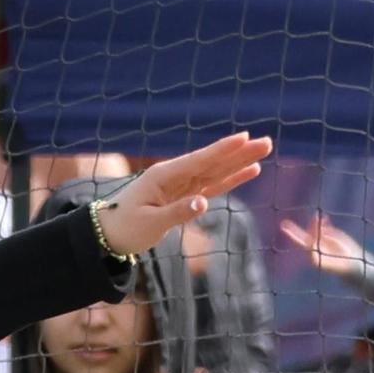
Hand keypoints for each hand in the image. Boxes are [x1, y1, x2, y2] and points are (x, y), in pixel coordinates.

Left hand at [100, 134, 272, 257]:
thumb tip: (204, 203)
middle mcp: (175, 177)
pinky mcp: (185, 197)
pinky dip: (229, 180)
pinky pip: (211, 187)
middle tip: (267, 142)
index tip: (244, 137)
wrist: (107, 235)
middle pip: (213, 163)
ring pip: (216, 172)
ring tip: (263, 151)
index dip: (222, 150)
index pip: (198, 161)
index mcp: (163, 177)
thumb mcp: (149, 224)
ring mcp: (181, 186)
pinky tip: (248, 171)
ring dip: (239, 163)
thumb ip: (177, 213)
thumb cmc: (124, 228)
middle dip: (239, 153)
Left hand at [280, 213, 368, 277]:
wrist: (353, 264)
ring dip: (314, 223)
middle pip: (302, 237)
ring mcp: (323, 241)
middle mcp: (315, 248)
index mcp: (313, 255)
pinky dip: (323, 223)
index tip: (292, 230)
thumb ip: (321, 257)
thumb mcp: (331, 263)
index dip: (294, 237)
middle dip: (293, 231)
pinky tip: (323, 217)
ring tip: (315, 215)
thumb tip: (313, 247)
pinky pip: (325, 228)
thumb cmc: (342, 268)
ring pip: (315, 230)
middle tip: (283, 224)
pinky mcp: (332, 236)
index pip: (302, 244)